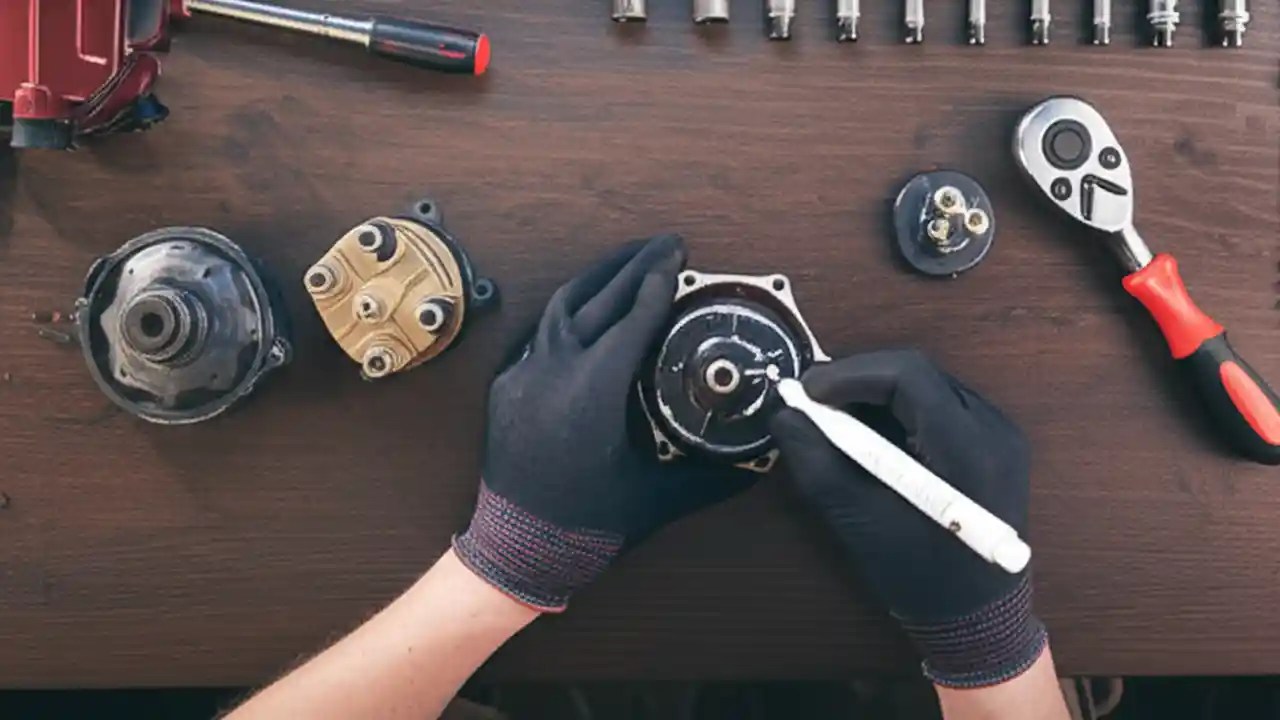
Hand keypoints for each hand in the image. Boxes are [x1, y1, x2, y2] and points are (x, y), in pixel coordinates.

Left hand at [454, 235, 756, 611]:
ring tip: (629, 259)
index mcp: (592, 394)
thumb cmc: (583, 528)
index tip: (676, 259)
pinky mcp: (507, 389)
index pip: (630, 322)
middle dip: (633, 267)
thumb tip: (757, 466)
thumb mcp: (655, 500)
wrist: (516, 550)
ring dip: (597, 279)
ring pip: (560, 308)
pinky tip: (586, 307)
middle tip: (666, 245)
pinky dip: (568, 312)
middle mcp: (554, 375)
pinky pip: (539, 335)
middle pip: (596, 301)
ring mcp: (524, 378)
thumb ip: (710, 478)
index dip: (656, 286)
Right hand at [769, 350, 1045, 687]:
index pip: (909, 376)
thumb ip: (817, 461)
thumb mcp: (858, 520)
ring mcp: (999, 433)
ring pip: (927, 385)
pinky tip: (868, 432)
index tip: (806, 390)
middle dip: (858, 379)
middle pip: (918, 374)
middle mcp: (993, 429)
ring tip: (833, 415)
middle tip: (812, 400)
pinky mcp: (993, 443)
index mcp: (968, 448)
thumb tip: (783, 413)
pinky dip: (897, 409)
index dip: (851, 373)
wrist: (977, 616)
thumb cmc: (919, 575)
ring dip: (875, 393)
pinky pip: (939, 406)